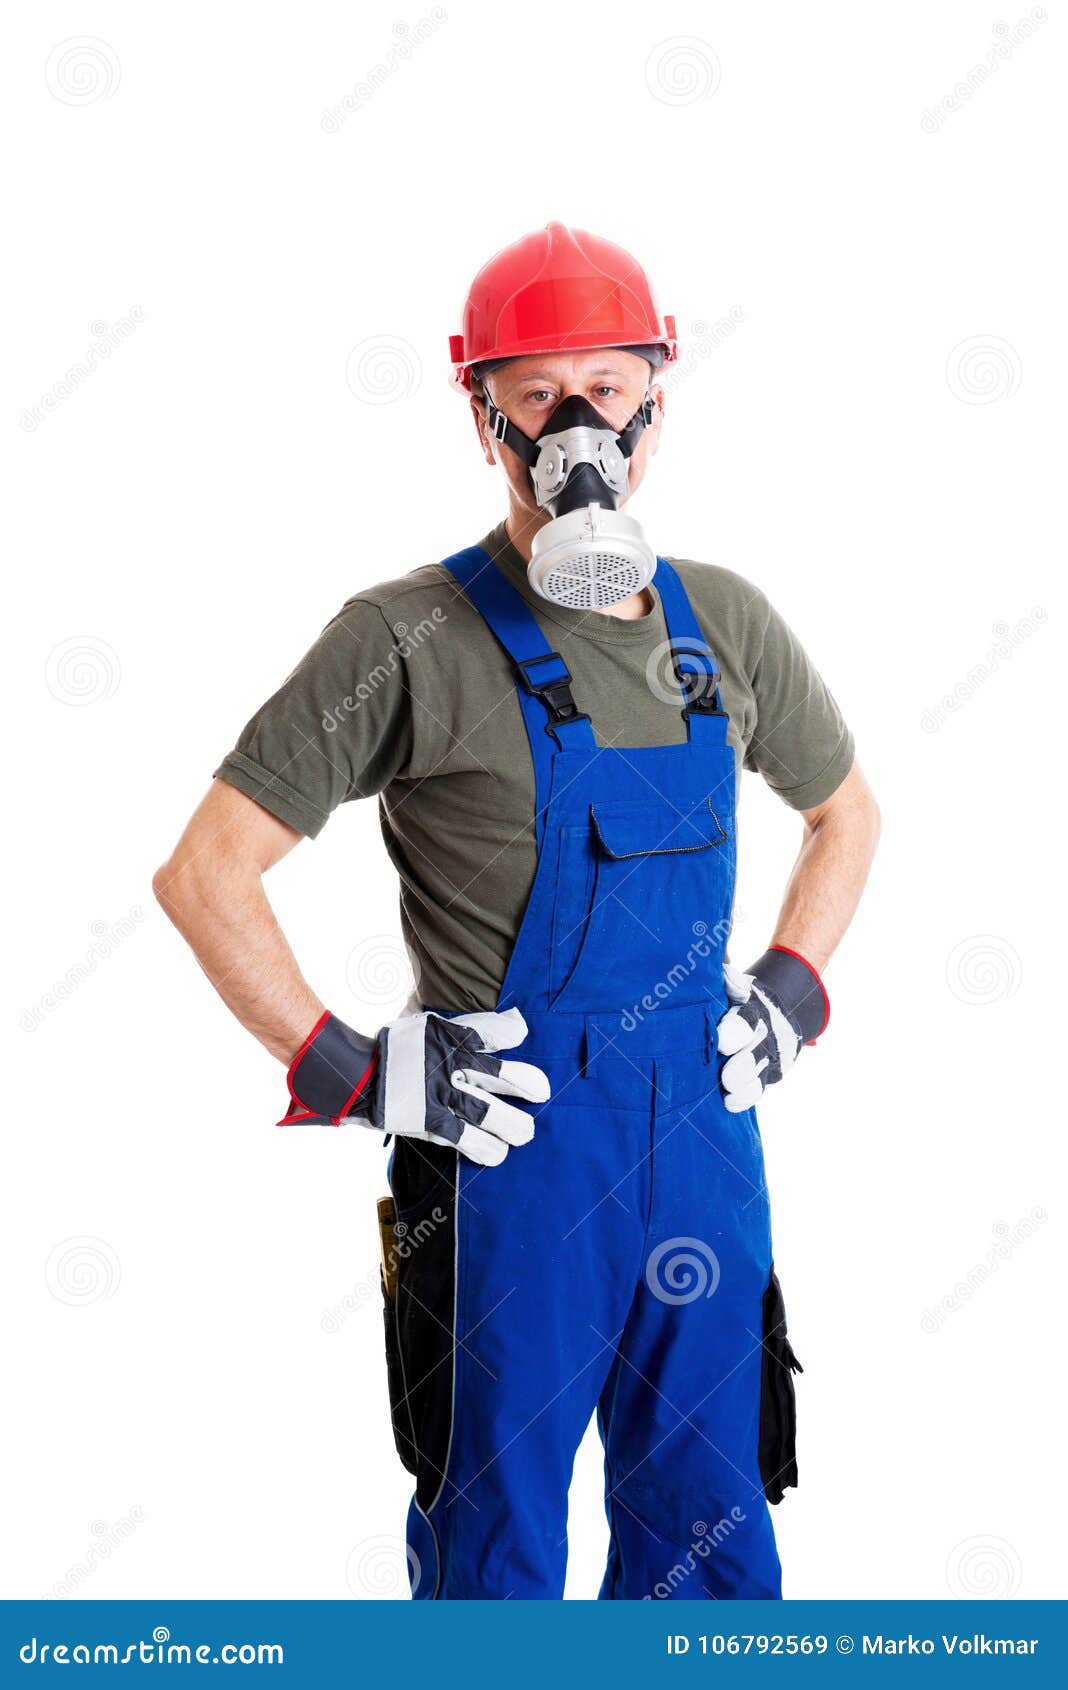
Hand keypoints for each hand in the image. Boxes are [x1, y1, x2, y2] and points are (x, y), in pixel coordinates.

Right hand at [280, 1005, 549, 1166]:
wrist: (358, 1075)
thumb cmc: (398, 1048)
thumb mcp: (434, 1026)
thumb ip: (476, 1027)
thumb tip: (520, 1023)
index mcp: (451, 1039)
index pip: (492, 1032)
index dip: (513, 1034)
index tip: (529, 1047)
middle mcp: (451, 1065)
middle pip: (499, 1076)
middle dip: (524, 1086)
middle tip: (542, 1094)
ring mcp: (440, 1095)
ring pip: (485, 1111)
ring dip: (509, 1123)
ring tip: (525, 1133)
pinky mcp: (429, 1121)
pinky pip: (464, 1138)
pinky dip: (482, 1148)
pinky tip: (497, 1155)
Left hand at [717, 947, 828, 1113]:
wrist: (773, 1011)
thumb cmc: (740, 999)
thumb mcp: (737, 985)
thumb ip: (730, 981)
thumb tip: (723, 975)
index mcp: (753, 1010)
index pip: (746, 1019)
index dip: (735, 1030)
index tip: (721, 1042)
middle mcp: (765, 1034)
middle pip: (757, 1050)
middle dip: (744, 1064)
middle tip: (727, 1076)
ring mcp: (769, 1056)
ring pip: (759, 1072)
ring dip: (744, 1085)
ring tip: (728, 1091)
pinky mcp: (769, 1074)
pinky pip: (759, 1088)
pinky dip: (746, 1097)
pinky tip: (730, 1103)